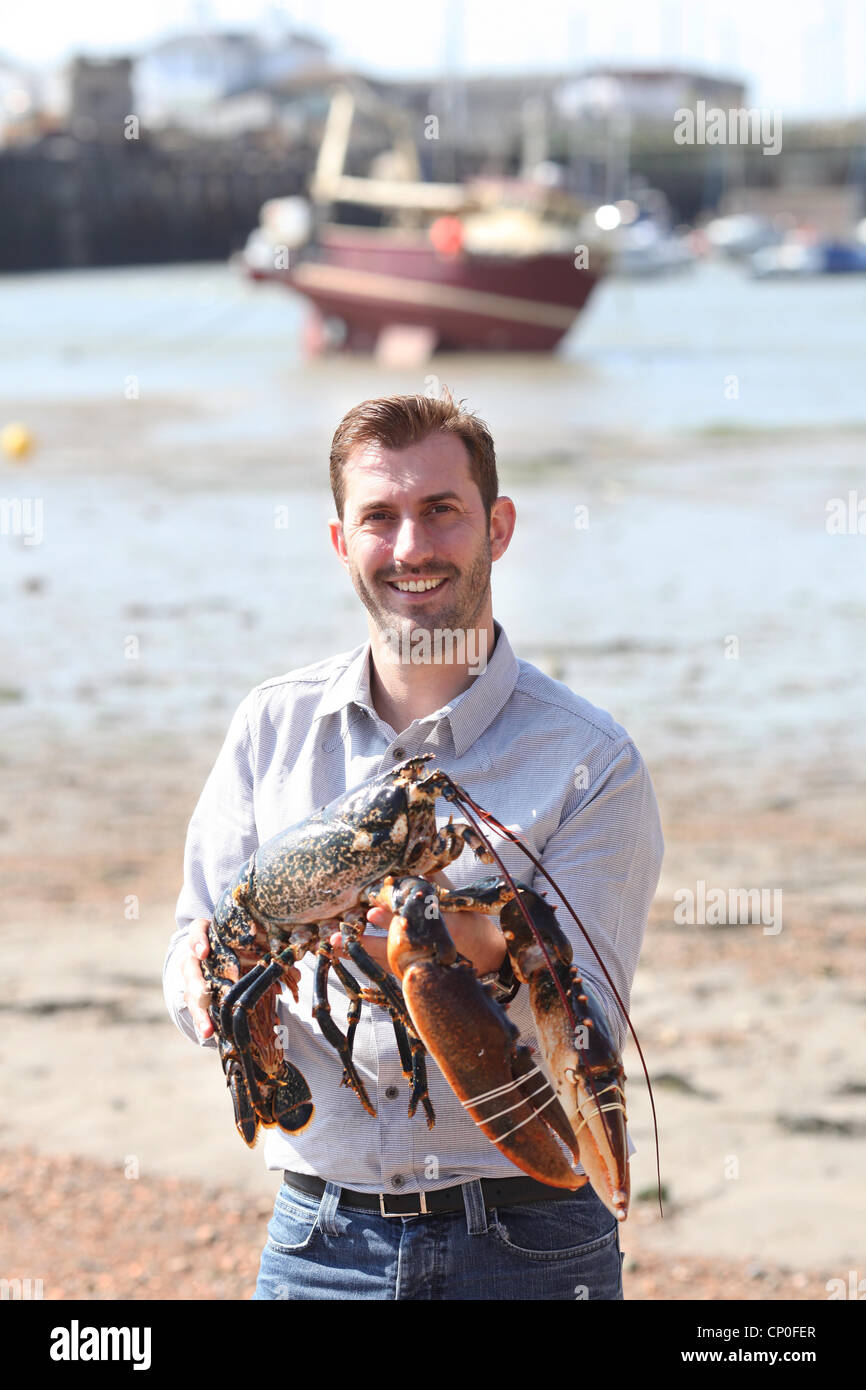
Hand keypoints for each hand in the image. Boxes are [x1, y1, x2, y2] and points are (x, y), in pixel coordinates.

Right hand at [181, 917, 301, 1038]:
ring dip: (199, 1013)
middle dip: (197, 984)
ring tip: (207, 1029)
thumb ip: (267, 951)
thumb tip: (296, 973)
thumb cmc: (232, 942)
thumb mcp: (245, 940)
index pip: (197, 932)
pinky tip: (210, 1033)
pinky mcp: (194, 995)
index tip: (204, 952)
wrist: (209, 950)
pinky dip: (204, 1022)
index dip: (198, 942)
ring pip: (190, 994)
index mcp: (206, 936)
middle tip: (204, 996)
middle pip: (190, 969)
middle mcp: (194, 956)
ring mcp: (192, 978)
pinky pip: (197, 1009)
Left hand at [328, 892, 506, 979]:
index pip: (412, 922)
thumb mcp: (459, 901)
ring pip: (383, 962)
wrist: (490, 960)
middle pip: (391, 948)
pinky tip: (346, 957)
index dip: (389, 918)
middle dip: (365, 941)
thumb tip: (418, 860)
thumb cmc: (474, 926)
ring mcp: (420, 967)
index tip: (371, 910)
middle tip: (341, 936)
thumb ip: (437, 882)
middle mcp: (428, 951)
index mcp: (442, 928)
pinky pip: (386, 972)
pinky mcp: (414, 976)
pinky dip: (366, 963)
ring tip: (335, 946)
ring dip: (358, 954)